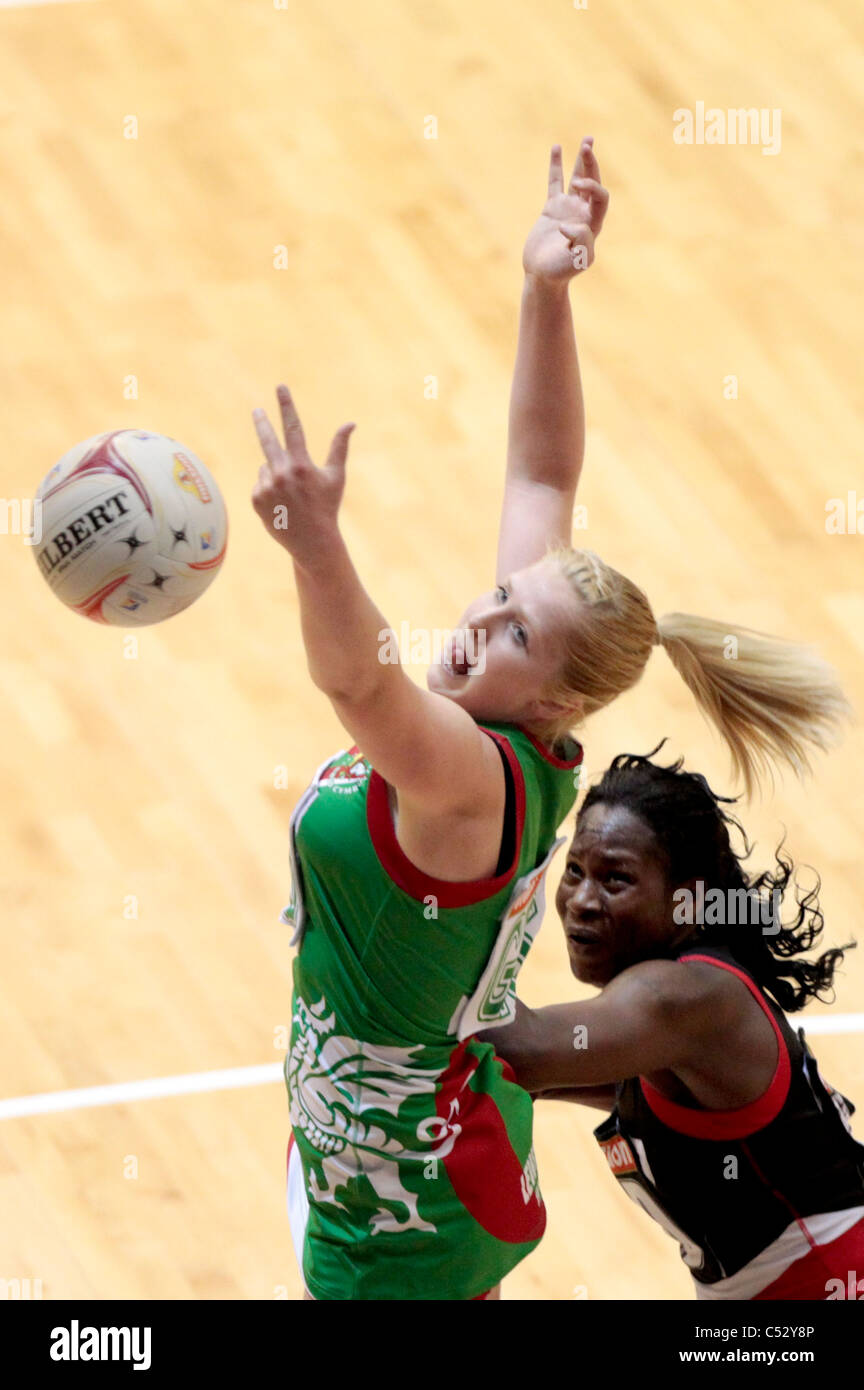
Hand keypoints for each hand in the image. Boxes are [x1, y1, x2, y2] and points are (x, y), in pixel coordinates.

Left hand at [251, 385, 354, 564]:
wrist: (312, 542)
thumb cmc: (327, 506)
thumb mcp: (335, 476)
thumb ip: (339, 447)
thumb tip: (350, 423)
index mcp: (302, 465)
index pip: (293, 428)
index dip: (286, 405)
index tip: (280, 388)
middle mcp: (283, 474)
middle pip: (268, 439)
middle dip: (262, 422)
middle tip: (257, 410)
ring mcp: (268, 487)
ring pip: (267, 467)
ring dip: (276, 474)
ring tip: (291, 495)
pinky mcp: (257, 499)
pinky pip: (260, 483)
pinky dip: (268, 489)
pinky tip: (280, 503)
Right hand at [522, 137, 608, 282]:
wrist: (542, 277)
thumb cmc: (560, 272)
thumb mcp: (576, 260)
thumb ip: (579, 241)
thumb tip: (567, 224)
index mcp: (593, 224)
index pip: (601, 197)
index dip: (593, 187)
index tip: (577, 189)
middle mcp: (584, 213)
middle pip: (594, 182)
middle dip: (592, 164)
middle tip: (587, 145)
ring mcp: (568, 209)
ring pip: (578, 179)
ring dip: (583, 161)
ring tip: (588, 140)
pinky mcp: (552, 208)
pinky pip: (555, 182)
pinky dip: (556, 166)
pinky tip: (557, 148)